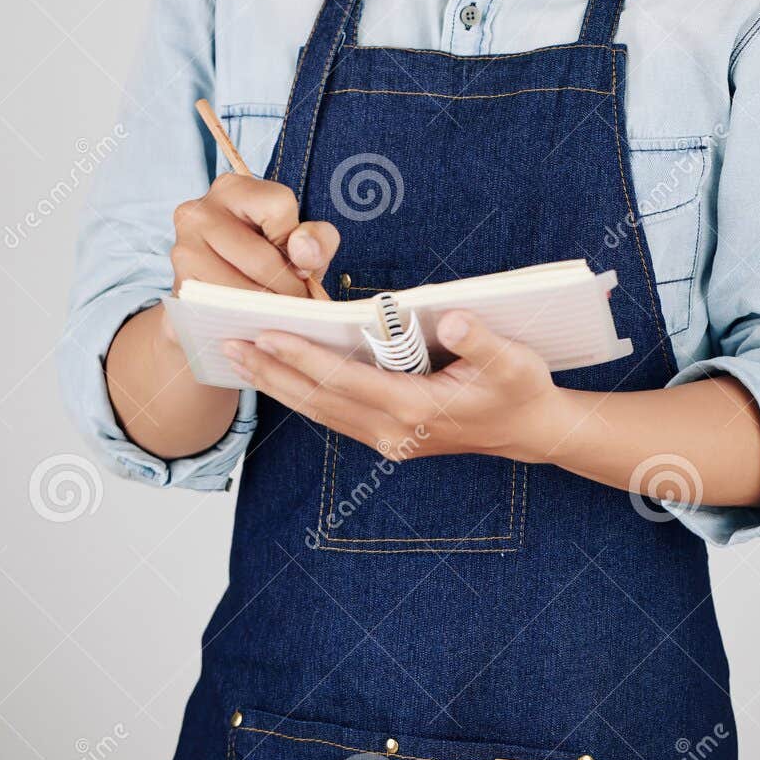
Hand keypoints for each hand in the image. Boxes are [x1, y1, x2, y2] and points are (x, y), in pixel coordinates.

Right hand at [163, 172, 338, 345]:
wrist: (221, 294)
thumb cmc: (268, 258)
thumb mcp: (302, 243)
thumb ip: (318, 239)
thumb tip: (304, 253)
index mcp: (232, 188)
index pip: (278, 206)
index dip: (298, 242)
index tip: (300, 264)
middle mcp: (198, 212)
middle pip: (260, 257)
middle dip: (289, 289)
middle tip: (301, 306)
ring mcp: (183, 249)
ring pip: (240, 289)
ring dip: (269, 310)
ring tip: (283, 315)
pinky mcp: (178, 285)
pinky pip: (221, 309)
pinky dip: (244, 319)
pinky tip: (256, 320)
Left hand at [220, 309, 559, 461]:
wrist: (531, 431)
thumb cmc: (520, 389)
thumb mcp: (514, 361)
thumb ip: (481, 340)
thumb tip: (451, 321)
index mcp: (416, 409)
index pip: (346, 381)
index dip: (304, 358)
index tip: (267, 335)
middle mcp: (393, 430)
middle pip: (319, 400)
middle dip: (272, 372)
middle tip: (228, 344)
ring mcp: (387, 438)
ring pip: (320, 411)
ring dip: (279, 385)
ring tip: (240, 356)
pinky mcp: (387, 436)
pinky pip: (333, 414)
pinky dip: (301, 394)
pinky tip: (280, 376)